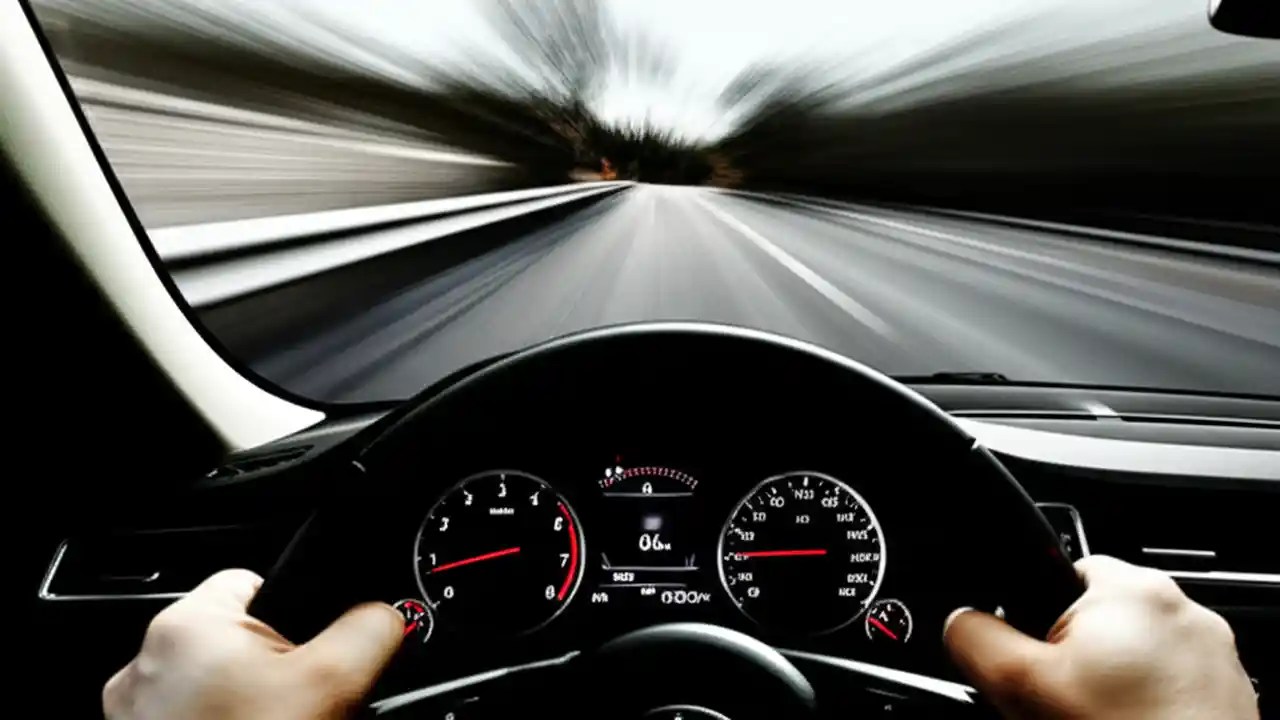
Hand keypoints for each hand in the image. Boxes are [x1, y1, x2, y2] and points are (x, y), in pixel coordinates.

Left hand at [103, 569, 402, 719]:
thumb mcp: (337, 682)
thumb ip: (371, 627)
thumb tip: (387, 613)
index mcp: (187, 626)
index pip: (260, 582)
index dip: (303, 615)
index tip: (317, 655)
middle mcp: (146, 665)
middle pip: (242, 640)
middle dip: (279, 670)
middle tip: (301, 708)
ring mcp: (137, 714)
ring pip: (219, 686)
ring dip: (251, 705)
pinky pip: (196, 719)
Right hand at [944, 555, 1256, 718]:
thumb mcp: (1018, 685)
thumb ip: (975, 638)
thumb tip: (959, 622)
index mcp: (1130, 588)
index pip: (1056, 572)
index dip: (1032, 619)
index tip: (1036, 664)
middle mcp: (1181, 609)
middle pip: (1093, 619)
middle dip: (1072, 657)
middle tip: (1064, 704)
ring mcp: (1211, 653)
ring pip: (1132, 654)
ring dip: (1111, 682)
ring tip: (1098, 719)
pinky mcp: (1226, 691)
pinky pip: (1168, 682)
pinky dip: (1145, 703)